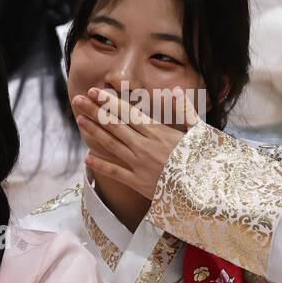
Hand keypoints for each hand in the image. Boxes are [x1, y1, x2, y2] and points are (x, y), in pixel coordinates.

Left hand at [72, 86, 198, 199]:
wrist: (204, 192)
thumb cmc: (203, 161)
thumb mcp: (199, 133)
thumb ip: (185, 111)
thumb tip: (176, 91)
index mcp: (159, 132)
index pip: (129, 113)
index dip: (110, 102)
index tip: (95, 92)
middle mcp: (145, 146)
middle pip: (115, 125)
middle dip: (95, 111)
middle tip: (78, 99)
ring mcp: (139, 164)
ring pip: (112, 144)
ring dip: (94, 131)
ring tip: (79, 120)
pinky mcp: (138, 182)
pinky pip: (115, 172)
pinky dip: (100, 165)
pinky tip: (87, 158)